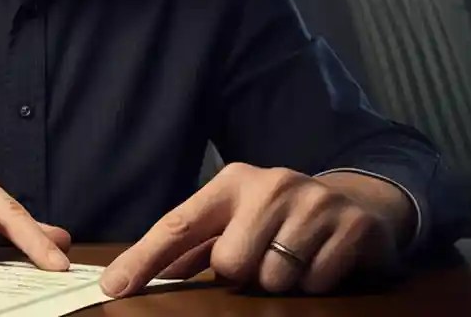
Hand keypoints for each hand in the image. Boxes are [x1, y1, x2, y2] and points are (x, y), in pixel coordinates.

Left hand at [100, 163, 405, 296]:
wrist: (356, 203)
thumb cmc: (279, 219)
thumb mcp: (235, 220)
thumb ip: (191, 246)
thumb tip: (134, 275)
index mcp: (232, 182)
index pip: (178, 225)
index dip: (144, 259)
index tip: (114, 287)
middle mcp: (271, 184)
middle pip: (230, 262)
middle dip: (243, 274)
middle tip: (262, 258)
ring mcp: (314, 202)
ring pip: (274, 278)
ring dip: (282, 282)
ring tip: (294, 259)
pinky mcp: (352, 226)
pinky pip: (316, 282)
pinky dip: (317, 283)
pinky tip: (322, 262)